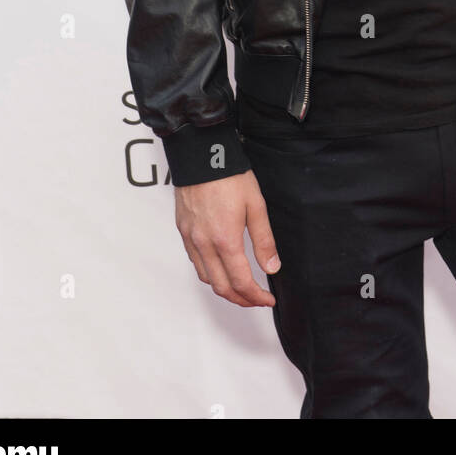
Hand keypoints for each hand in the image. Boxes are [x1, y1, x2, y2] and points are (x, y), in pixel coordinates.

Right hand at [174, 169, 280, 306]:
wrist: (201, 155)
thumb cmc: (229, 176)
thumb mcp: (256, 206)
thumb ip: (264, 240)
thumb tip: (272, 267)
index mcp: (225, 240)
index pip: (241, 282)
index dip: (256, 297)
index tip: (267, 300)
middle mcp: (204, 244)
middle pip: (221, 287)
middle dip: (241, 299)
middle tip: (257, 299)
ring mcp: (191, 238)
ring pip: (206, 278)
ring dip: (224, 288)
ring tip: (240, 287)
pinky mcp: (183, 230)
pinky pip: (195, 262)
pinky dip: (209, 272)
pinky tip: (221, 266)